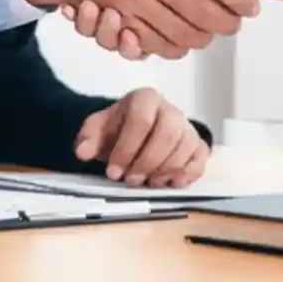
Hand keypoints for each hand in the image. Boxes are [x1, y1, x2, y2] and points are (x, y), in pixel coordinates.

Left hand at [74, 88, 209, 187]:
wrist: (138, 129)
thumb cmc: (119, 127)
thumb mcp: (99, 129)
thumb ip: (89, 138)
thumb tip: (82, 152)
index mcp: (144, 98)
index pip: (140, 121)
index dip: (126, 149)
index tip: (113, 171)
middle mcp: (170, 109)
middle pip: (166, 135)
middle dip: (147, 162)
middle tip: (130, 180)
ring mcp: (187, 127)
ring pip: (184, 148)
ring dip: (165, 171)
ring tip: (147, 183)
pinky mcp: (198, 145)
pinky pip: (200, 159)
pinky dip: (188, 174)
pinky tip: (172, 184)